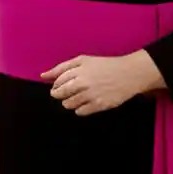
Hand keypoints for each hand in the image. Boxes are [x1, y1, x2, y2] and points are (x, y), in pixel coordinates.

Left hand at [42, 51, 164, 116]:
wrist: (129, 73)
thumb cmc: (105, 65)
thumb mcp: (83, 61)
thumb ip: (61, 68)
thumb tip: (43, 76)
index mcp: (77, 70)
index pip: (57, 82)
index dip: (57, 86)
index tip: (60, 86)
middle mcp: (83, 83)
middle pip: (60, 94)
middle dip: (60, 95)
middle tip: (68, 93)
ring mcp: (91, 95)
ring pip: (68, 104)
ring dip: (69, 102)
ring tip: (79, 97)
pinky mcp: (99, 105)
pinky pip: (80, 112)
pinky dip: (80, 109)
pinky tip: (87, 102)